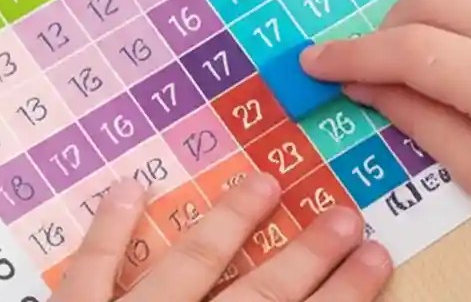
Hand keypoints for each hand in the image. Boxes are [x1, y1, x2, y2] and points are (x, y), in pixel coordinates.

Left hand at [50, 174, 391, 301]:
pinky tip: (132, 188)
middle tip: (346, 215)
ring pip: (186, 268)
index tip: (378, 259)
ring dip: (228, 224)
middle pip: (259, 299)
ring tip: (264, 181)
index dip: (344, 297)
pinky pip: (91, 273)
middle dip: (307, 257)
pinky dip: (110, 230)